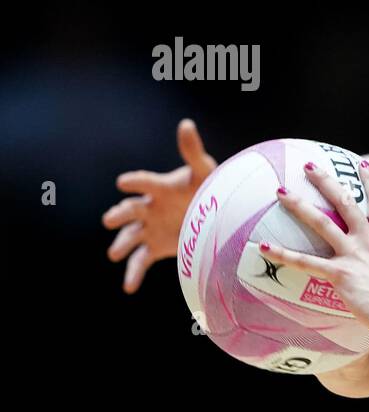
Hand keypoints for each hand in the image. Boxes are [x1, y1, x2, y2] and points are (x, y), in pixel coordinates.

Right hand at [102, 118, 217, 292]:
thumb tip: (186, 123)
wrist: (216, 214)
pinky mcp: (155, 247)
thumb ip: (192, 151)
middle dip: (119, 214)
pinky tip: (128, 287)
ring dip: (121, 245)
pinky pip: (140, 261)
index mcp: (160, 188)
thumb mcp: (204, 171)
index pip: (145, 182)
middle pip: (130, 210)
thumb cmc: (208, 188)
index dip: (136, 181)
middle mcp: (150, 208)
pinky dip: (133, 274)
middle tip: (109, 219)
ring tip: (114, 253)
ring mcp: (150, 228)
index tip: (123, 181)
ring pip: (130, 236)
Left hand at [260, 161, 368, 338]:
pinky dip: (282, 254)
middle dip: (326, 181)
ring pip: (321, 223)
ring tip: (280, 191)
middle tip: (309, 167)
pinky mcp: (339, 273)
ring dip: (299, 205)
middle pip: (345, 202)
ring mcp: (352, 253)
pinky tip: (262, 246)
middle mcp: (367, 239)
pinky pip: (305, 262)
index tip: (363, 165)